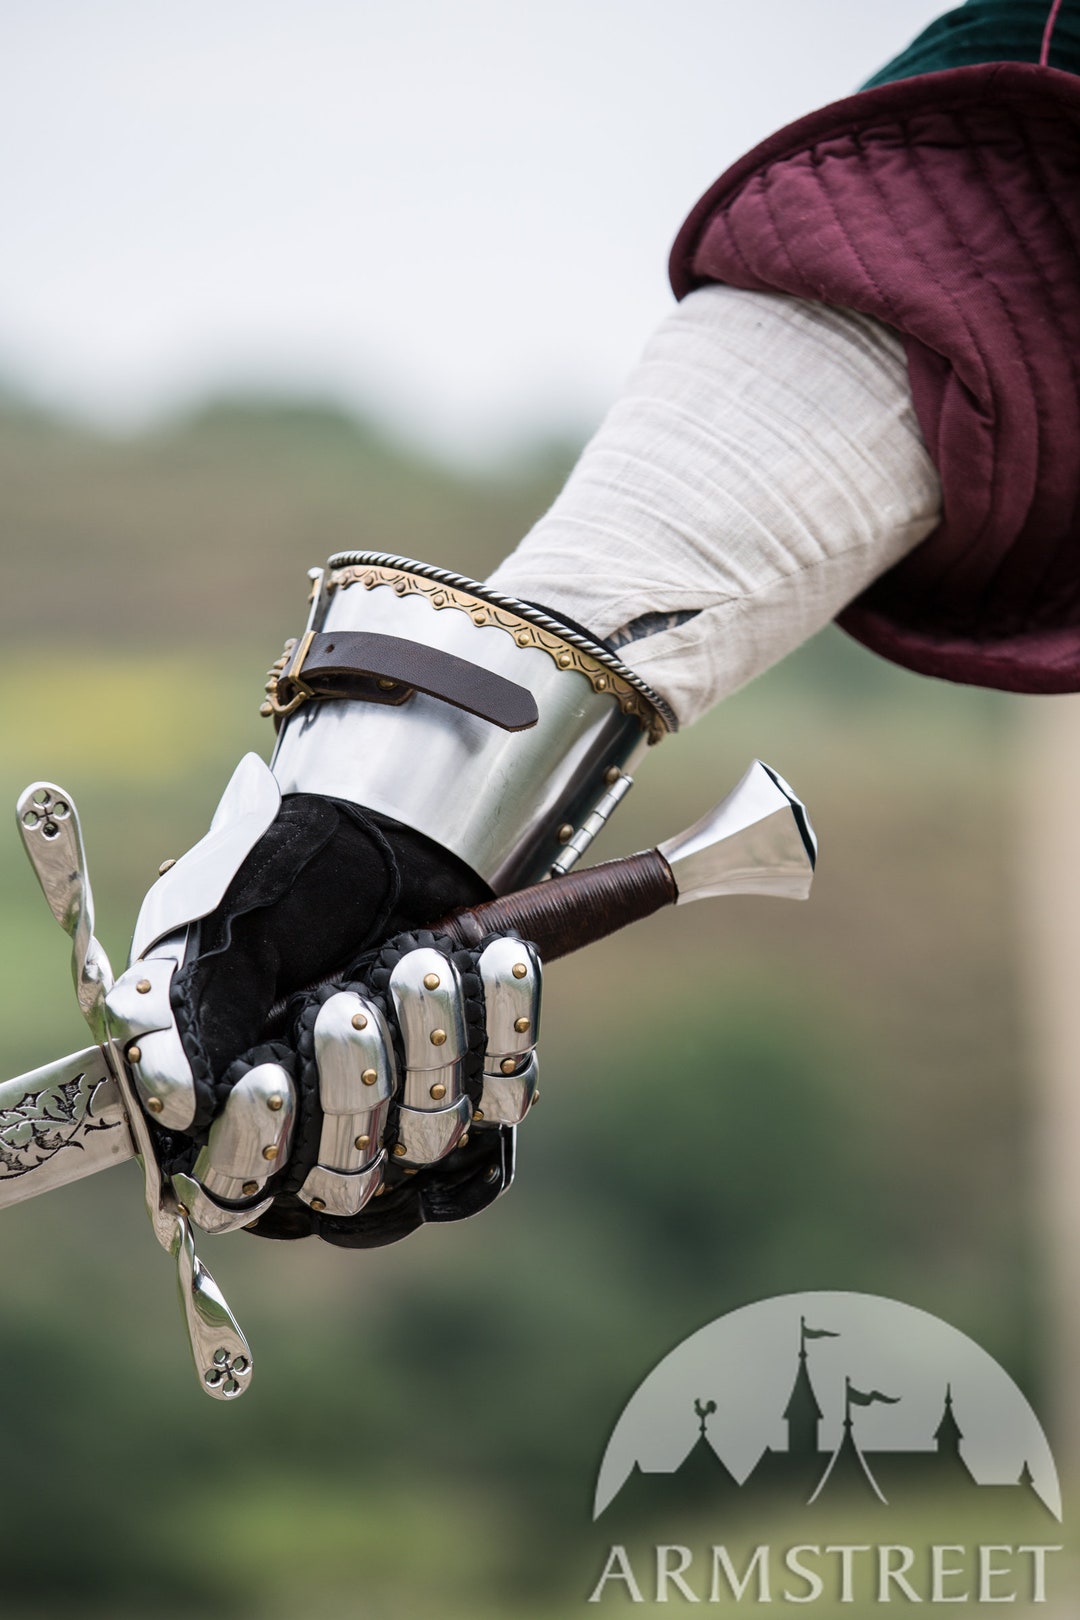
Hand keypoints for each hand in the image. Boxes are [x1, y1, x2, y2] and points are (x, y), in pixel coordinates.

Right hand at [105, 785, 540, 1246]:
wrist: (372, 823)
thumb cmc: (279, 882)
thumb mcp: (219, 932)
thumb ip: (188, 1014)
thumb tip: (173, 1100)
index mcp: (236, 1101)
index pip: (237, 1186)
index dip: (255, 1145)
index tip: (266, 1075)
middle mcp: (322, 1123)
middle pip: (345, 1175)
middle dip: (351, 1081)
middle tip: (345, 1003)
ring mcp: (406, 1107)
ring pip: (429, 1136)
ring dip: (428, 1045)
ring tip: (422, 963)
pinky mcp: (479, 1074)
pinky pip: (506, 1089)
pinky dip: (503, 1024)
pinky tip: (494, 958)